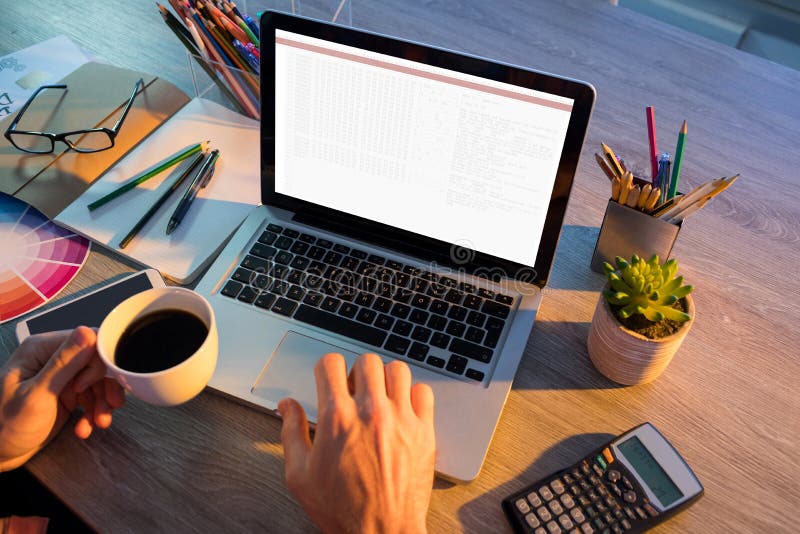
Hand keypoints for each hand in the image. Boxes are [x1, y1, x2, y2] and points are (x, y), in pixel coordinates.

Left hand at [0, 327, 124, 470]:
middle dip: (105, 386)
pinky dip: (93, 412)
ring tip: (100, 422)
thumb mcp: (37, 395)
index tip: (98, 385)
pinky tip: (85, 428)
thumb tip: (88, 332)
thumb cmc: (4, 426)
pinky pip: (91, 397)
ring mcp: (60, 377)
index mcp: (40, 350)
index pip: (86, 341)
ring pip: (97, 381)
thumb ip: (64, 364)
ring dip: (102, 403)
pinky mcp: (66, 394)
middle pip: (96, 362)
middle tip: (111, 406)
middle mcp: (52, 359)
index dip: (99, 362)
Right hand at [279, 353, 434, 533]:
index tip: (328, 379)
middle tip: (354, 390)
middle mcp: (370, 412)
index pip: (331, 363)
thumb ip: (291, 433)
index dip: (326, 368)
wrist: (383, 533)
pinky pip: (424, 391)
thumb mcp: (299, 476)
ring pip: (397, 369)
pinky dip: (413, 394)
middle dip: (357, 371)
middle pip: (367, 360)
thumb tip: (287, 406)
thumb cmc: (342, 510)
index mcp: (337, 419)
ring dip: (386, 378)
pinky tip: (402, 409)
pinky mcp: (424, 431)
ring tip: (379, 396)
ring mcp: (401, 419)